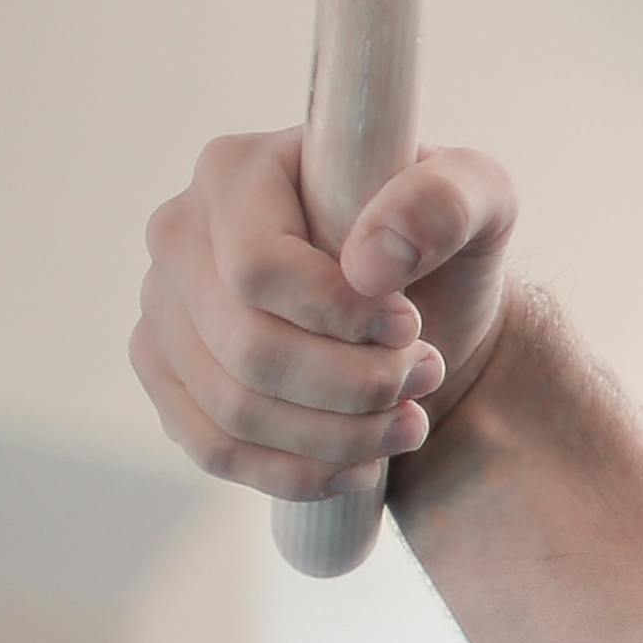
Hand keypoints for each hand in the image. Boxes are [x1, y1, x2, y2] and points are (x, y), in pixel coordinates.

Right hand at [127, 131, 521, 503]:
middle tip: (424, 378)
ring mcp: (160, 309)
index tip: (410, 326)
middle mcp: (178, 233)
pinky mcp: (166, 376)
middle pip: (248, 348)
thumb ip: (448, 200)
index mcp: (235, 170)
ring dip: (339, 436)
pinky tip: (360, 465)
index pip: (258, 269)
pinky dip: (298, 473)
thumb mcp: (481, 200)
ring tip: (408, 422)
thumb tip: (371, 263)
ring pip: (233, 408)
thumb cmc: (443, 249)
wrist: (422, 318)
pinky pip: (214, 449)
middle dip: (355, 384)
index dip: (340, 316)